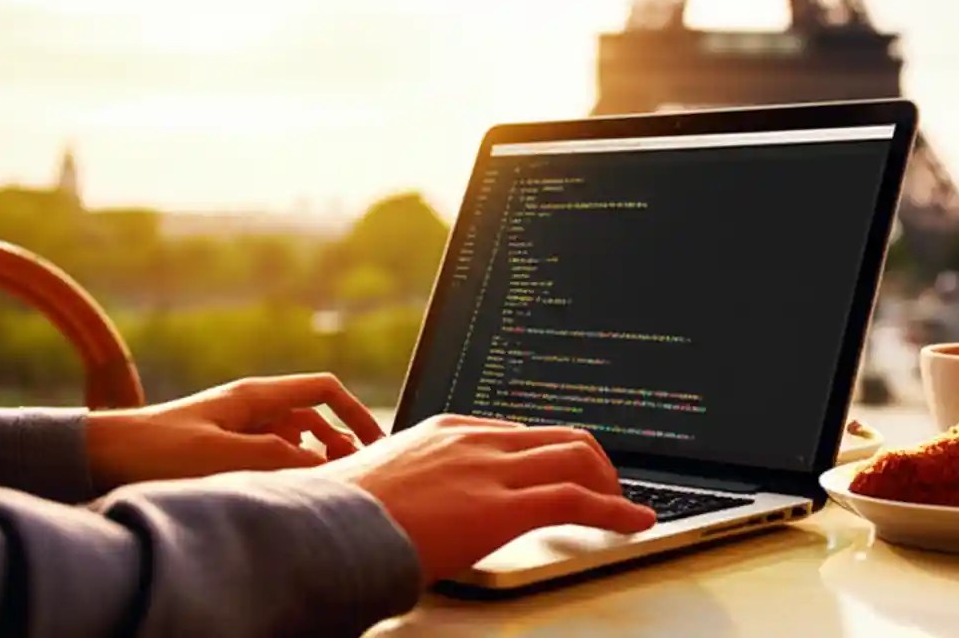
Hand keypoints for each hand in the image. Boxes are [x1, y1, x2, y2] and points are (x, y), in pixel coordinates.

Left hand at [86, 373, 383, 489]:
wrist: (103, 453)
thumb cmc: (156, 447)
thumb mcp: (218, 453)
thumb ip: (272, 455)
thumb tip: (317, 462)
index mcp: (256, 395)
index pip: (323, 390)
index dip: (354, 413)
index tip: (374, 442)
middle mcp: (254, 406)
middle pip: (316, 416)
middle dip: (341, 440)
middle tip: (358, 473)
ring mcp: (241, 425)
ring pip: (297, 437)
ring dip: (317, 457)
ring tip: (328, 483)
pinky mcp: (227, 446)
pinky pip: (274, 452)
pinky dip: (292, 466)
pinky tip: (290, 488)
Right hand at [319, 414, 656, 583]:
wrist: (324, 527)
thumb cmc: (339, 514)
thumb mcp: (382, 483)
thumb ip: (414, 486)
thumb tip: (415, 511)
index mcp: (448, 430)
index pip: (521, 432)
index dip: (553, 455)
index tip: (566, 471)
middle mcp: (476, 438)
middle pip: (560, 436)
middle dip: (594, 462)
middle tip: (608, 490)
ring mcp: (491, 467)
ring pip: (578, 457)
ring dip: (610, 484)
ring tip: (624, 508)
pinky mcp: (503, 504)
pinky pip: (577, 499)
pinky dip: (616, 511)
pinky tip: (634, 523)